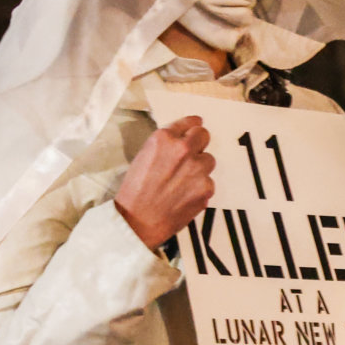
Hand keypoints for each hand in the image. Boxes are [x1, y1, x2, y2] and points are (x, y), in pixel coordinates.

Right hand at [115, 116, 215, 250]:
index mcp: (164, 138)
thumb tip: (184, 137)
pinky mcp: (206, 188)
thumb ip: (165, 145)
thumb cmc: (136, 191)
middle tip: (190, 157)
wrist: (138, 221)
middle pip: (204, 135)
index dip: (192, 127)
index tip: (194, 128)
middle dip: (198, 144)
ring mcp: (197, 168)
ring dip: (200, 168)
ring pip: (209, 161)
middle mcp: (183, 149)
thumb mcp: (144, 156)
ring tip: (182, 183)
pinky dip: (200, 189)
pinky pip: (209, 182)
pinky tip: (184, 196)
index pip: (190, 122)